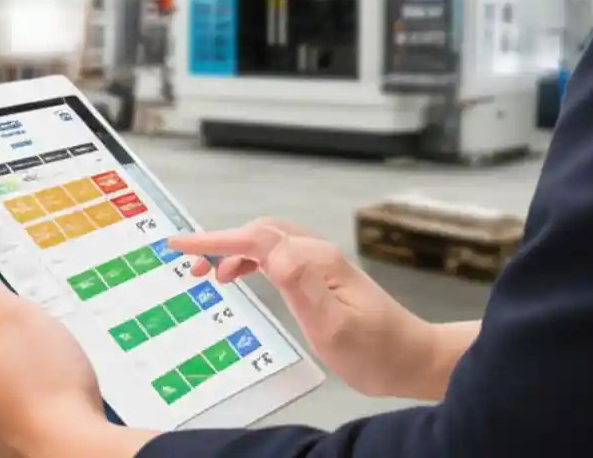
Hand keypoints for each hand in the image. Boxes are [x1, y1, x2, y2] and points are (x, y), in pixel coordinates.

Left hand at [0, 259, 155, 457]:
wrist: (70, 447)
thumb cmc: (46, 380)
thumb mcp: (19, 317)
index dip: (8, 312)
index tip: (30, 329)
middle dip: (19, 341)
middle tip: (45, 353)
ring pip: (3, 372)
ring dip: (28, 369)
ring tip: (53, 379)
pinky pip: (15, 401)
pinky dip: (33, 397)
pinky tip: (53, 401)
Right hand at [169, 219, 470, 399]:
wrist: (413, 359)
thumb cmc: (375, 352)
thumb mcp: (332, 325)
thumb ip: (300, 285)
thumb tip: (270, 252)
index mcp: (315, 261)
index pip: (255, 237)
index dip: (214, 238)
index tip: (179, 244)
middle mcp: (316, 254)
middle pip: (257, 233)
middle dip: (218, 242)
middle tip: (188, 266)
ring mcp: (319, 263)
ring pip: (265, 242)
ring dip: (232, 250)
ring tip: (206, 273)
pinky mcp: (320, 276)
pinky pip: (275, 256)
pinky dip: (248, 260)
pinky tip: (238, 276)